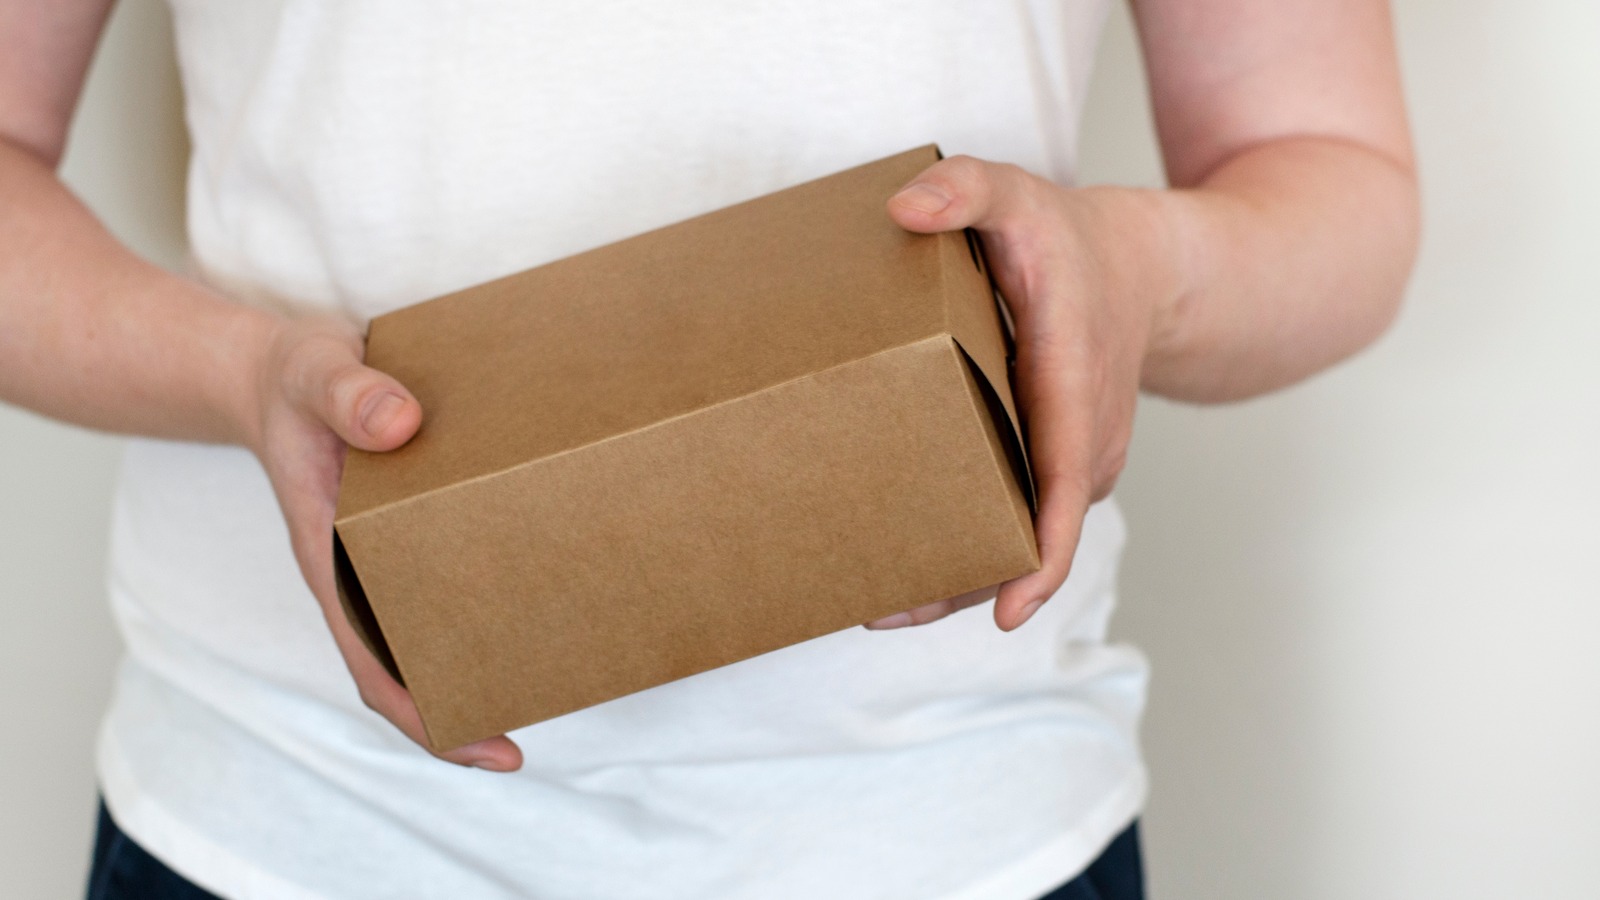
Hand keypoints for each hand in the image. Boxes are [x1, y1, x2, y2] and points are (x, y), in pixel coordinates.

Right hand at [244, 315, 523, 770]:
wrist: (282, 366)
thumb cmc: (294, 379)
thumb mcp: (312, 372)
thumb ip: (347, 394)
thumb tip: (401, 423)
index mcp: (327, 555)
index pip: (368, 658)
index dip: (417, 711)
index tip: (476, 744)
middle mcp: (360, 566)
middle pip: (409, 657)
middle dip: (463, 699)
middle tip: (529, 731)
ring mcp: (387, 548)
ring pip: (435, 618)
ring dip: (484, 645)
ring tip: (555, 666)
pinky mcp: (419, 516)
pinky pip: (455, 565)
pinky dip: (492, 583)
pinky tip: (544, 575)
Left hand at [866, 156, 1176, 631]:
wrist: (1146, 269)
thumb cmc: (1075, 239)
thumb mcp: (1021, 196)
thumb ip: (967, 190)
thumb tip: (902, 207)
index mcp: (1075, 388)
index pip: (1066, 489)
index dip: (1042, 558)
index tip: (1008, 612)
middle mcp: (1086, 443)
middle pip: (1035, 538)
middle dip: (967, 584)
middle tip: (877, 609)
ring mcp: (1078, 464)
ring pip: (1026, 541)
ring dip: (964, 579)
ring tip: (879, 604)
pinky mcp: (1060, 469)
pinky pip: (1024, 522)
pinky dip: (977, 551)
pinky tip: (913, 565)